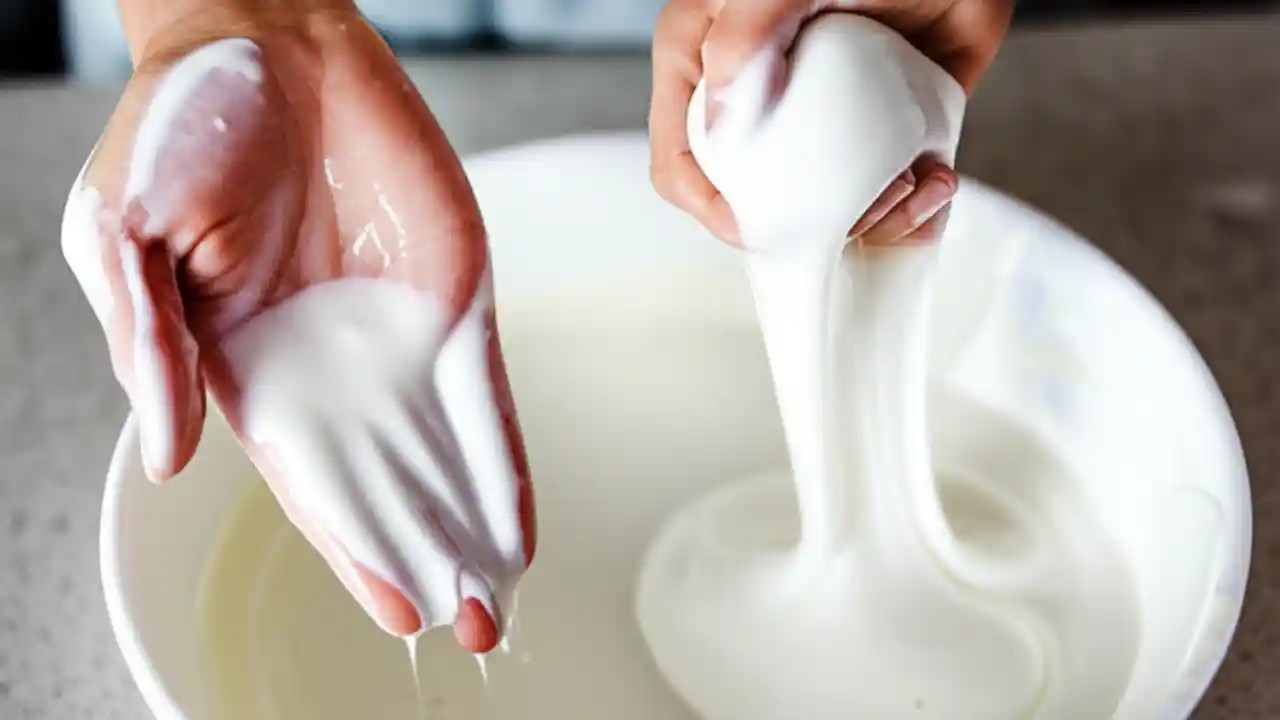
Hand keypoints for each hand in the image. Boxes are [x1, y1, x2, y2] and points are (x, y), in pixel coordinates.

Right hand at [62, 1, 531, 650]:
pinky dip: (501, 454)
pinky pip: (483, 390)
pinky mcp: (455, 292)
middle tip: (474, 634)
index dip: (350, 550)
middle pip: (386, 488)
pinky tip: (517, 512)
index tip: (396, 612)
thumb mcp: (124, 237)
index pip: (308, 486)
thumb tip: (172, 458)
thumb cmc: (181, 125)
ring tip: (505, 602)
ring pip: (443, 455)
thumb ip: (151, 347)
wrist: (265, 34)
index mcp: (246, 369)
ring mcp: (397, 334)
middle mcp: (330, 368)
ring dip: (473, 526)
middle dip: (426, 559)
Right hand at [650, 0, 1013, 245]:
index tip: (761, 229)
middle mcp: (758, 104)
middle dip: (806, 225)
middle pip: (754, 203)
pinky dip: (913, 209)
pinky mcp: (877, 138)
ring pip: (824, 215)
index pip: (681, 163)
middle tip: (858, 201)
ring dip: (873, 220)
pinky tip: (932, 181)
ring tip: (909, 185)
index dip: (711, 208)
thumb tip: (717, 122)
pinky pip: (883, 202)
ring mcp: (816, 126)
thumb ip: (737, 38)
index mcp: (707, 66)